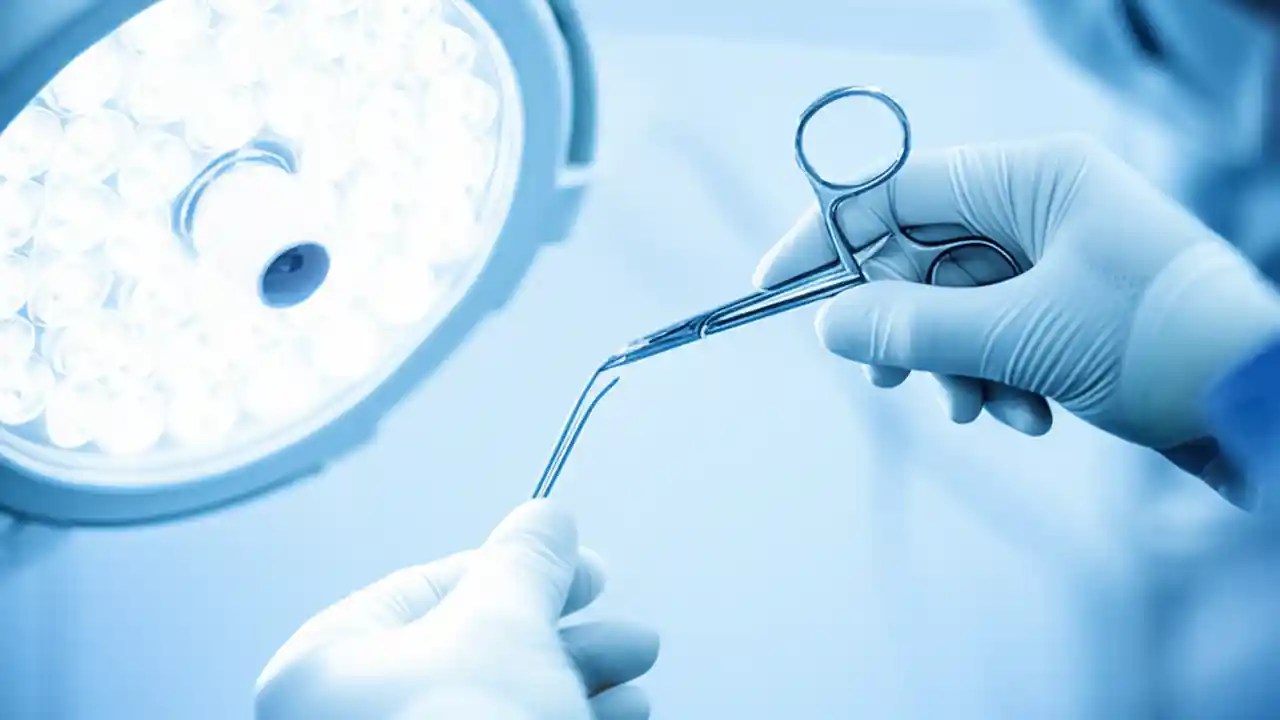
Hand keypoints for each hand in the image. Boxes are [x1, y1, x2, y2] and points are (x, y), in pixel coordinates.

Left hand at [255, 501, 658, 719]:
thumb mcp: (503, 623)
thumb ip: (523, 562)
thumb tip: (544, 520)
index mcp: (324, 667)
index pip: (424, 591)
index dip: (514, 569)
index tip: (576, 566)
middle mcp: (349, 718)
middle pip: (472, 653)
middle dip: (564, 635)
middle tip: (623, 631)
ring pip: (496, 704)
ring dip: (577, 682)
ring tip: (635, 677)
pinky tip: (618, 714)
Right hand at [755, 136, 1279, 505]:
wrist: (1261, 403)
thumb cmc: (1161, 345)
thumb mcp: (1025, 336)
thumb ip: (917, 327)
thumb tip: (831, 324)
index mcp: (1032, 178)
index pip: (899, 188)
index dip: (833, 235)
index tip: (780, 282)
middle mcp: (1039, 206)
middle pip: (920, 254)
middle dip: (906, 325)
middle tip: (893, 377)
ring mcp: (1055, 255)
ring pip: (954, 304)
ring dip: (956, 364)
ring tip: (985, 408)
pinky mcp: (1066, 305)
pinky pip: (994, 333)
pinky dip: (994, 376)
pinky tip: (1027, 412)